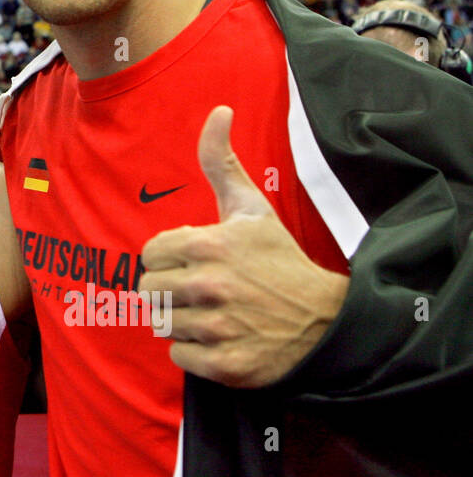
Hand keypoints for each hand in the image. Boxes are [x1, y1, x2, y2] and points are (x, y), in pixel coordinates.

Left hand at [139, 106, 348, 388]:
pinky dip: (195, 352)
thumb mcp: (250, 208)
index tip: (195, 261)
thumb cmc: (278, 259)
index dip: (168, 258)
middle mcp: (211, 285)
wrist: (325, 318)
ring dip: (183, 321)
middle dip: (171, 289)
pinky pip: (179, 357)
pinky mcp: (226, 365)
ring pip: (163, 324)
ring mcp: (219, 327)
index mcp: (208, 245)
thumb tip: (218, 111)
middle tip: (204, 290)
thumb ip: (221, 162)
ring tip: (215, 313)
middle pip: (149, 291)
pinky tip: (222, 338)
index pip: (150, 255)